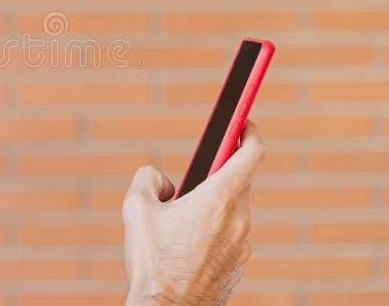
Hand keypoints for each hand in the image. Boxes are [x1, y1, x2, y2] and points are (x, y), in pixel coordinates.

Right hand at [122, 120, 266, 305]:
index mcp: (219, 199)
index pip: (251, 154)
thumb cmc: (152, 261)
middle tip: (197, 173)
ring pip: (234, 211)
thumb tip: (163, 180)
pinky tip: (188, 244)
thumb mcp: (136, 207)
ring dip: (215, 205)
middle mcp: (239, 220)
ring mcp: (243, 246)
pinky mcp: (239, 266)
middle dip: (220, 173)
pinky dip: (215, 231)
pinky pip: (231, 236)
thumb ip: (149, 177)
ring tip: (182, 218)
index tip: (243, 123)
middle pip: (241, 182)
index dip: (250, 132)